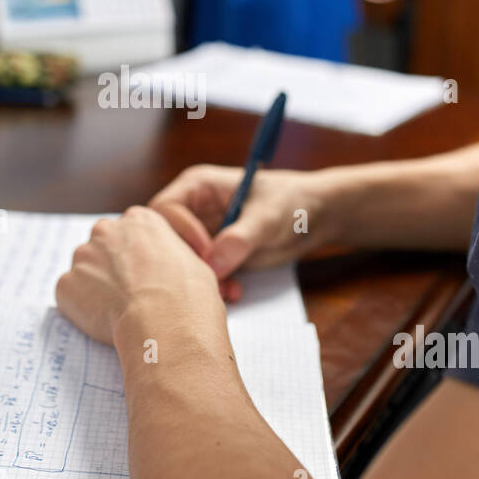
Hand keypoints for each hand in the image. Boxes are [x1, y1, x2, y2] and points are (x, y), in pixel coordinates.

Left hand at [55, 205, 224, 345]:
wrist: (166, 322)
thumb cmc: (189, 295)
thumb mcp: (192, 262)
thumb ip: (168, 257)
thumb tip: (164, 270)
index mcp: (139, 220)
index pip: (129, 233)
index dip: (135, 258)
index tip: (142, 277)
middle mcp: (106, 230)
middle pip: (101, 248)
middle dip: (109, 269)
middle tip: (127, 296)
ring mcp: (82, 256)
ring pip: (84, 273)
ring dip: (94, 289)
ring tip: (118, 313)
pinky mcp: (66, 285)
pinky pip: (70, 297)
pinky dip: (81, 311)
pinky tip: (104, 322)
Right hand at [149, 165, 330, 299]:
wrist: (314, 218)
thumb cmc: (291, 202)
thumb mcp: (268, 217)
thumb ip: (240, 238)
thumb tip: (213, 264)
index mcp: (197, 187)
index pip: (164, 210)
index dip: (180, 232)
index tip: (206, 253)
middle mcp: (193, 210)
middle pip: (166, 239)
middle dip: (186, 262)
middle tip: (211, 280)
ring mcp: (202, 234)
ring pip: (181, 261)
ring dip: (201, 279)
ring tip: (228, 290)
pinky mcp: (214, 256)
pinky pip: (200, 274)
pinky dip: (214, 286)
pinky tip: (235, 291)